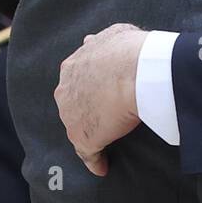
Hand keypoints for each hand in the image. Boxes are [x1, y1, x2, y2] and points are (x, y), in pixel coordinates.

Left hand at [54, 23, 146, 175]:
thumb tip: (91, 40)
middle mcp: (66, 90)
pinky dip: (94, 161)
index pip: (76, 81)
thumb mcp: (115, 34)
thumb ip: (101, 40)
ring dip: (89, 136)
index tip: (100, 95)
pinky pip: (88, 153)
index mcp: (72, 67)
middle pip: (72, 105)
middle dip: (83, 110)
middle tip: (103, 118)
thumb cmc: (131, 52)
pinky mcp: (84, 137)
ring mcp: (72, 116)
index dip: (89, 88)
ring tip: (102, 146)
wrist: (135, 71)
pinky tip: (101, 167)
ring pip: (77, 128)